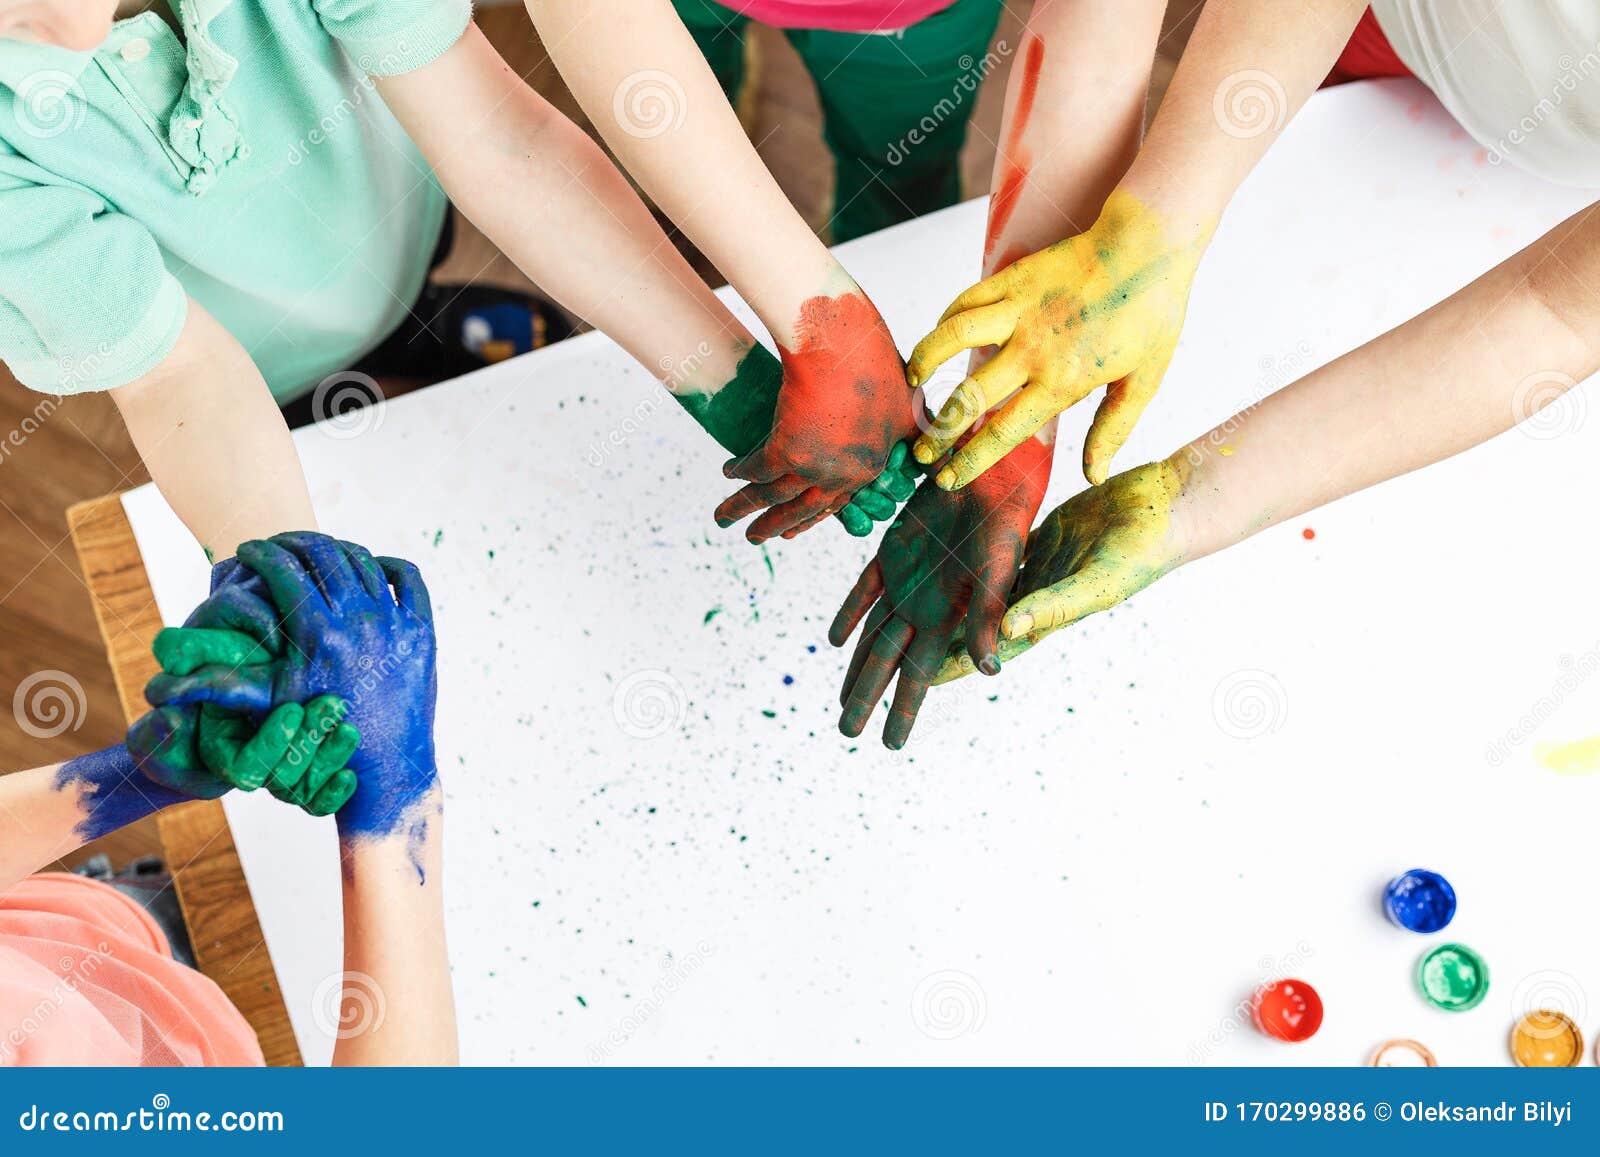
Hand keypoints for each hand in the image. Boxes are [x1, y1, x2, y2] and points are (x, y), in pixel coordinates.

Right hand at [127, 698, 359, 815]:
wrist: (211, 714)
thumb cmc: (187, 714)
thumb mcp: (166, 717)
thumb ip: (163, 725)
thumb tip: (171, 724)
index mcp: (221, 761)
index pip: (248, 767)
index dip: (271, 743)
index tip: (291, 709)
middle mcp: (253, 775)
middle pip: (283, 779)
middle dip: (309, 745)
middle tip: (331, 706)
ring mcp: (278, 776)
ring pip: (304, 788)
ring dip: (330, 758)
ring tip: (349, 728)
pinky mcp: (300, 776)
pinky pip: (317, 801)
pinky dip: (335, 793)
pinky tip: (350, 775)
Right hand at [146, 532, 438, 839]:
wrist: (385, 768)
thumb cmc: (317, 736)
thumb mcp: (269, 707)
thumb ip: (216, 686)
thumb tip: (155, 690)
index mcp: (317, 635)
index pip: (283, 570)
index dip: (259, 553)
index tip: (246, 550)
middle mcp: (359, 623)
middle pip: (323, 554)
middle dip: (294, 541)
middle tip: (277, 544)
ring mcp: (395, 624)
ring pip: (364, 561)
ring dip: (336, 549)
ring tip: (314, 552)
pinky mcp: (422, 631)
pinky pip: (408, 579)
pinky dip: (386, 564)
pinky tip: (367, 566)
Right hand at [715, 290, 922, 543]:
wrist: (845, 341)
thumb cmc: (879, 363)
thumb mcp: (911, 407)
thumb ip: (920, 435)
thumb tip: (940, 457)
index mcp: (870, 468)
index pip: (837, 503)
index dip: (811, 517)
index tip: (791, 531)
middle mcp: (842, 476)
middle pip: (801, 510)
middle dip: (773, 526)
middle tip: (754, 538)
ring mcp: (815, 466)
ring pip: (772, 496)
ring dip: (743, 509)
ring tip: (724, 519)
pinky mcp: (786, 449)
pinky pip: (756, 470)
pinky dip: (740, 474)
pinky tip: (730, 474)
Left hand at [829, 434, 1052, 747]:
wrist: (990, 472)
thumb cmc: (1002, 520)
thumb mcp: (996, 571)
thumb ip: (989, 618)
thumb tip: (992, 671)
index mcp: (944, 617)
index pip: (916, 677)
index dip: (902, 711)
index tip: (889, 746)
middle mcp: (922, 605)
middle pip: (884, 662)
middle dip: (867, 697)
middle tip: (846, 732)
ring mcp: (906, 580)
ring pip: (872, 634)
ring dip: (857, 665)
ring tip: (843, 700)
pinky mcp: (895, 551)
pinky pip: (866, 590)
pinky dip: (850, 613)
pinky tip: (835, 639)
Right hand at [908, 190, 1202, 487]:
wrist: (1148, 246)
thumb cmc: (1152, 314)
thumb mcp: (1143, 381)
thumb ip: (1112, 429)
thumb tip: (1093, 476)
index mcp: (1062, 381)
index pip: (1003, 432)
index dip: (970, 461)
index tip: (948, 479)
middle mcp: (1032, 349)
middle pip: (968, 398)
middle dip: (939, 432)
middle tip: (921, 452)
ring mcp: (1018, 311)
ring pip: (952, 338)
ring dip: (925, 362)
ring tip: (910, 383)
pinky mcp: (1013, 280)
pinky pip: (965, 301)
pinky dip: (944, 321)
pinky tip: (937, 338)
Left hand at [933, 459, 1187, 683]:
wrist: (1166, 509)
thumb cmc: (1141, 551)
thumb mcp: (1095, 582)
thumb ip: (1051, 605)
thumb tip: (1003, 632)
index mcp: (1047, 614)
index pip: (990, 647)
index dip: (955, 663)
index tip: (918, 679)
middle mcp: (1037, 595)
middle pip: (979, 623)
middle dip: (943, 637)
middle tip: (900, 649)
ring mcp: (1038, 567)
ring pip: (984, 589)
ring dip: (954, 599)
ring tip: (915, 606)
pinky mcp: (1042, 537)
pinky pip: (999, 552)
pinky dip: (974, 559)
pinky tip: (946, 555)